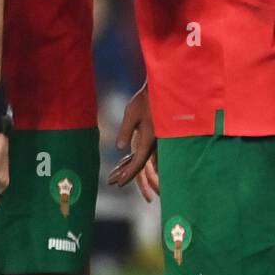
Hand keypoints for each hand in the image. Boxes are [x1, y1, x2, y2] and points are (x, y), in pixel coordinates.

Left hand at [108, 82, 156, 198]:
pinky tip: (126, 160)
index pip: (138, 163)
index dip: (128, 175)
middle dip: (126, 174)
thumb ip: (125, 131)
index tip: (118, 184)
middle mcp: (154, 143)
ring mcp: (156, 140)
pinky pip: (144, 151)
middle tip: (111, 181)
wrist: (163, 89)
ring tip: (115, 173)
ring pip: (142, 158)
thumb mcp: (132, 113)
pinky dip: (133, 157)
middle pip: (140, 164)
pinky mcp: (155, 135)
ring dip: (128, 166)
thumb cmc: (146, 99)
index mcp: (149, 140)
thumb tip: (119, 148)